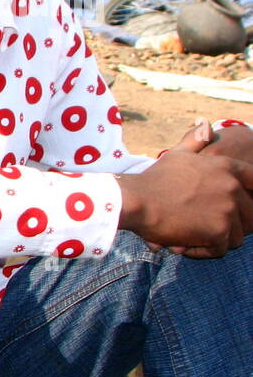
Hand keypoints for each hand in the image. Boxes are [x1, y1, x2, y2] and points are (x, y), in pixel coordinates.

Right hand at [118, 122, 252, 256]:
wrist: (136, 200)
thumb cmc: (152, 179)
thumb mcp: (176, 153)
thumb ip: (196, 141)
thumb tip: (206, 124)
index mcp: (226, 167)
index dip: (251, 196)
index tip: (234, 208)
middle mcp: (233, 186)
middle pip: (251, 214)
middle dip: (231, 224)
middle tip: (205, 228)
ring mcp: (228, 208)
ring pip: (237, 235)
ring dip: (216, 240)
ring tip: (193, 238)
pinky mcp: (219, 230)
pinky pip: (221, 249)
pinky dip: (203, 252)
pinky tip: (184, 246)